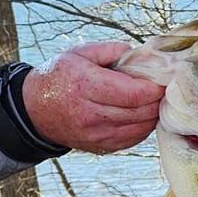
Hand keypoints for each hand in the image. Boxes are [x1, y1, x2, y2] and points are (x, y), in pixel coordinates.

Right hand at [22, 41, 159, 152]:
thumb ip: (110, 50)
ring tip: (153, 100)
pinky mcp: (103, 146)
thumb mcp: (78, 54)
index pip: (135, 93)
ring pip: (143, 126)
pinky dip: (144, 125)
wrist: (34, 110)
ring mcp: (97, 134)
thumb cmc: (59, 78)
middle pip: (143, 111)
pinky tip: (141, 113)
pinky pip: (136, 138)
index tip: (163, 79)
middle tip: (163, 89)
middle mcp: (91, 113)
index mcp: (85, 86)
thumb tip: (139, 54)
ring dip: (154, 113)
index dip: (155, 87)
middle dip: (158, 99)